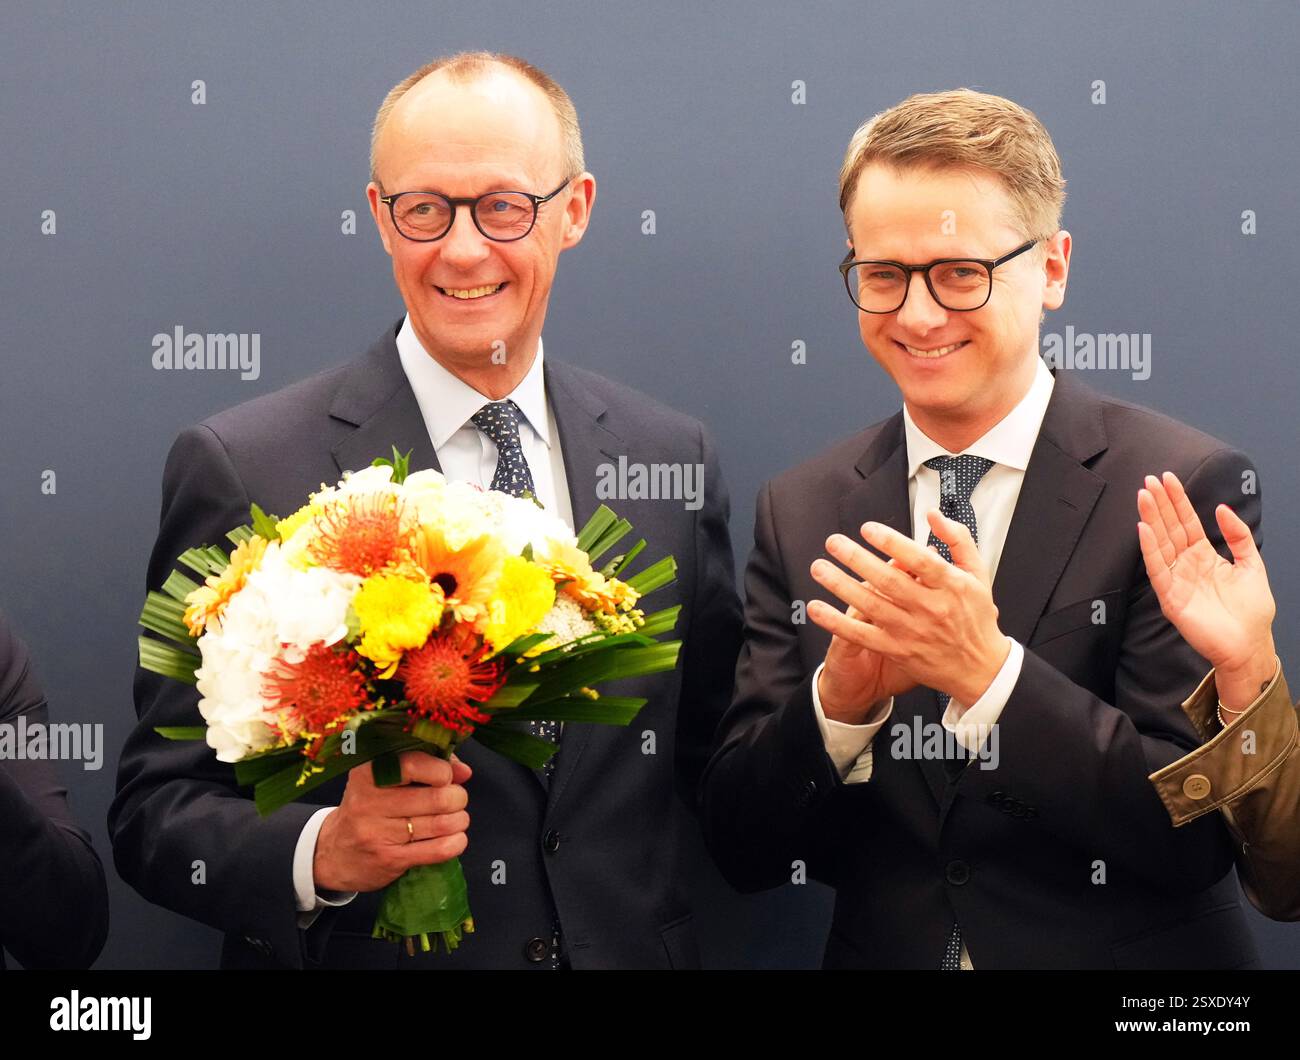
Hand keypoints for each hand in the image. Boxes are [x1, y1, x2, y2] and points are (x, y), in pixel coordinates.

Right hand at [313, 751, 471, 893]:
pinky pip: (437, 850)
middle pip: (437, 797)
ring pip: (441, 823)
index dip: (442, 770)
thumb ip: (425, 766)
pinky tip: (455, 838)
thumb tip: (464, 771)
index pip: (415, 764)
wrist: (332, 853)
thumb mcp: (383, 781)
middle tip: (455, 800)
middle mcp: (369, 801)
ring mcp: (377, 833)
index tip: (446, 776)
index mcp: (368, 773)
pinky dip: (456, 843)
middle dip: (457, 798)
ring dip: (459, 820)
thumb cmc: (368, 809)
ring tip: (456, 819)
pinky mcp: (388, 859)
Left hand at [810, 511, 1006, 709]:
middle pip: (889, 580)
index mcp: (951, 586)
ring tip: (820, 568)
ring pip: (871, 605)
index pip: (918, 559)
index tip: (868, 529)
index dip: (891, 542)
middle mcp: (930, 608)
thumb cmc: (977, 618)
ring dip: (841, 586)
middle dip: (857, 559)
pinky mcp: (897, 650)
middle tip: (834, 542)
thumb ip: (958, 539)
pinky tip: (818, 608)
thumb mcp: (978, 574)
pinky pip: (861, 635)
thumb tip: (935, 515)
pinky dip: (837, 622)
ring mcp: (912, 631)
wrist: (980, 668)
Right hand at [1136, 471, 1275, 708]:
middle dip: (1159, 504)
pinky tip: (1144, 529)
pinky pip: (1157, 569)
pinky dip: (1149, 549)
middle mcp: (1186, 565)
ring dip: (1150, 519)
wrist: (1250, 645)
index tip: (1168, 479)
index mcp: (1205, 556)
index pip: (1186, 522)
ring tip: (1143, 497)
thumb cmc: (1251, 612)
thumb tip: (1221, 509)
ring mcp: (1176, 580)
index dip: (1178, 501)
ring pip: (1160, 544)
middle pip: (1170, 528)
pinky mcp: (1170, 597)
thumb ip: (1238, 536)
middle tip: (1149, 480)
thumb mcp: (1252, 565)